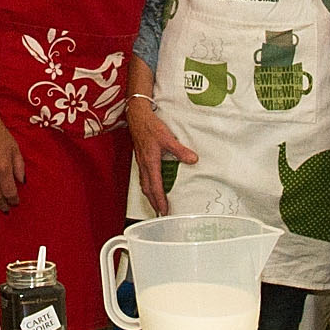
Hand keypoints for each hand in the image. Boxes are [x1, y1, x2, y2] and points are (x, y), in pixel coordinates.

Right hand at [126, 99, 196, 214]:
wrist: (137, 116)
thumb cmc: (150, 126)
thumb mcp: (168, 138)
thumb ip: (180, 150)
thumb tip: (193, 160)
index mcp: (150, 163)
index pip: (155, 187)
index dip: (160, 200)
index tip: (164, 211)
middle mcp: (144, 165)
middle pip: (148, 189)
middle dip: (154, 202)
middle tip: (161, 212)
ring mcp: (141, 162)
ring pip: (144, 184)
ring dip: (150, 195)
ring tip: (156, 203)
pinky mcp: (141, 158)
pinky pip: (143, 177)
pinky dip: (148, 185)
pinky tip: (152, 184)